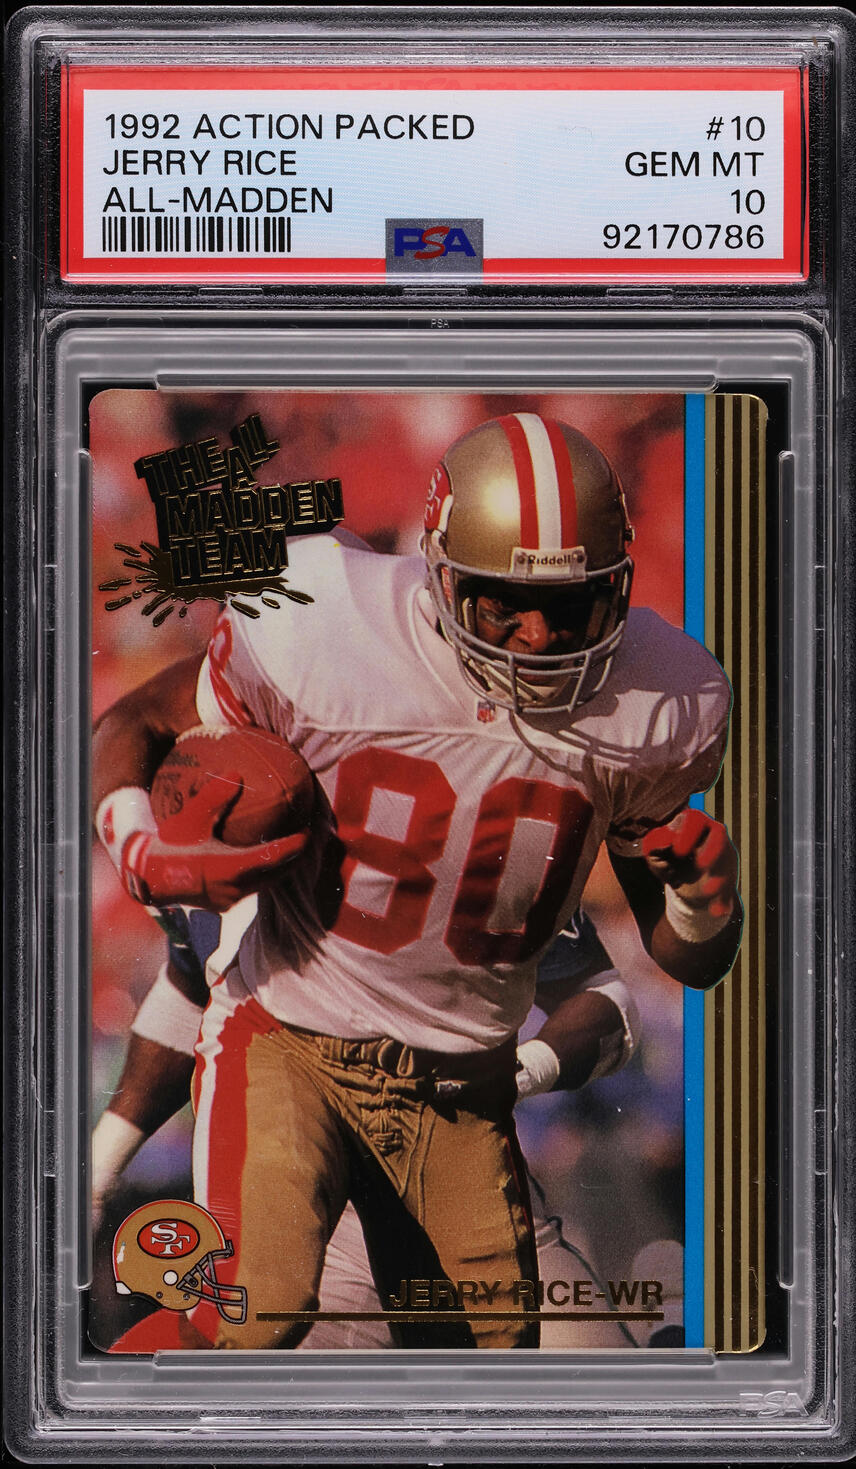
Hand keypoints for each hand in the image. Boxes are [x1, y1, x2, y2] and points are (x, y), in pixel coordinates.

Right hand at [121, 774, 307, 911]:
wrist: (146, 878)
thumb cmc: (168, 846)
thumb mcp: (190, 818)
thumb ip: (215, 797)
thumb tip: (235, 773)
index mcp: (230, 869)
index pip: (273, 858)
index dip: (293, 847)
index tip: (308, 833)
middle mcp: (234, 890)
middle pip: (275, 876)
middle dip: (294, 860)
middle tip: (306, 840)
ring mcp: (228, 900)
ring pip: (263, 885)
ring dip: (278, 870)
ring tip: (289, 852)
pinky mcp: (221, 905)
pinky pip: (249, 890)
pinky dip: (261, 876)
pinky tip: (261, 863)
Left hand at [642, 809, 737, 917]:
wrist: (682, 882)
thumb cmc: (666, 861)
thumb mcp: (656, 857)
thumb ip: (656, 848)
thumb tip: (663, 843)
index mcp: (692, 825)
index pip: (695, 819)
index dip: (688, 832)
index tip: (678, 850)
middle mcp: (712, 836)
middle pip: (719, 835)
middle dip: (712, 850)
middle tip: (701, 865)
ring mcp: (724, 855)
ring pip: (727, 864)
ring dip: (719, 879)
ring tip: (706, 892)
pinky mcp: (729, 876)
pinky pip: (730, 888)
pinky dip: (723, 901)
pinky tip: (716, 911)